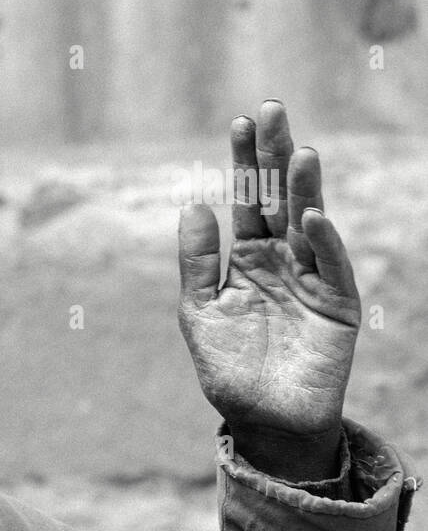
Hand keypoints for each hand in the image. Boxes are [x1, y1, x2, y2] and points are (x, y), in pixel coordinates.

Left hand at [178, 101, 359, 479]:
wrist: (263, 420)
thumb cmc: (230, 368)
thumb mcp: (199, 311)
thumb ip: (198, 261)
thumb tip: (194, 203)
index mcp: (248, 258)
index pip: (248, 200)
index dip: (244, 162)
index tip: (239, 121)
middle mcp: (283, 259)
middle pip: (280, 198)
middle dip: (275, 156)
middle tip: (271, 110)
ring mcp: (312, 279)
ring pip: (310, 222)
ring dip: (304, 187)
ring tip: (297, 150)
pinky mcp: (336, 306)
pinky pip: (330, 267)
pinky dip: (322, 241)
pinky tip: (310, 215)